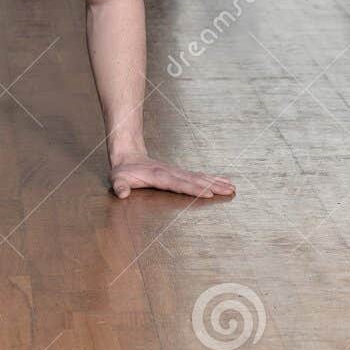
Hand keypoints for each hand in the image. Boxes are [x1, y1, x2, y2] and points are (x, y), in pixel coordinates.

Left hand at [110, 156, 234, 199]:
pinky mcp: (179, 174)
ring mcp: (177, 172)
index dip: (194, 189)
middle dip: (213, 186)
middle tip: (229, 190)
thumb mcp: (116, 179)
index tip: (209, 193)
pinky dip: (211, 179)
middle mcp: (171, 173)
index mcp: (159, 176)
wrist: (128, 155)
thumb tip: (121, 193)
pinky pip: (198, 176)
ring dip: (216, 182)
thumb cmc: (123, 171)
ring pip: (200, 177)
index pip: (179, 184)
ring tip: (232, 187)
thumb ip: (119, 186)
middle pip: (195, 180)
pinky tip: (223, 181)